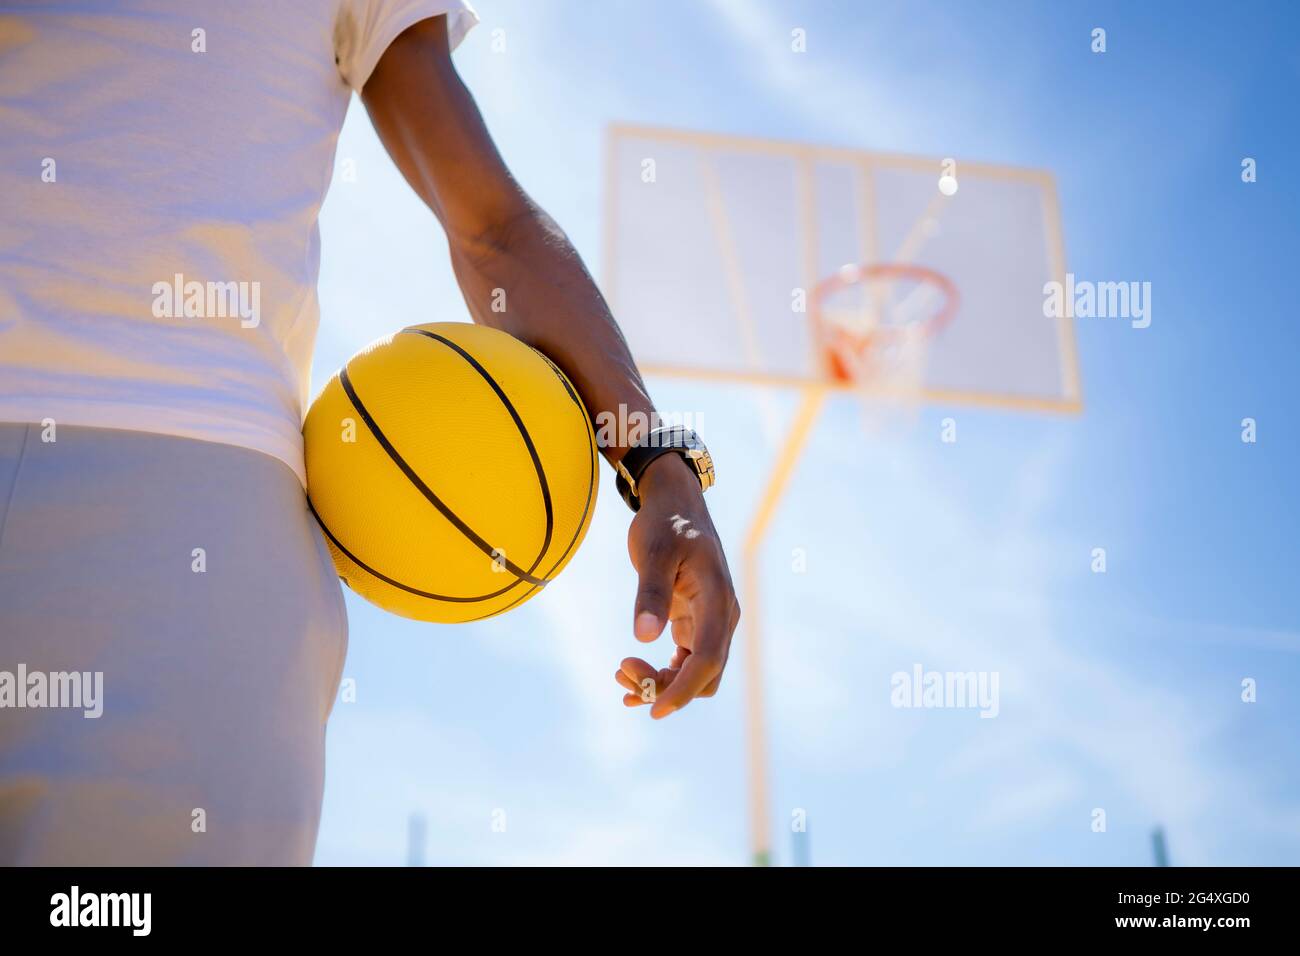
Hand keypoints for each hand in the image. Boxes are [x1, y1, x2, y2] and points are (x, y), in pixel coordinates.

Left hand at [614, 454, 739, 718]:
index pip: (707, 659)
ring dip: (660, 683)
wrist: (674, 504)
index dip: (682, 690)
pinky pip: (684, 663)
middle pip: (703, 675)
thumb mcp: (654, 552)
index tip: (653, 710)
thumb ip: (651, 593)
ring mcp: (710, 623)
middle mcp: (721, 617)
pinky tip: (629, 675)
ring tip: (619, 673)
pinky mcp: (695, 624)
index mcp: (718, 601)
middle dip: (665, 687)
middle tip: (620, 673)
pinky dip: (660, 674)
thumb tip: (643, 637)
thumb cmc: (664, 523)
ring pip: (694, 674)